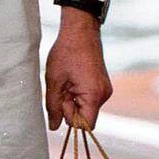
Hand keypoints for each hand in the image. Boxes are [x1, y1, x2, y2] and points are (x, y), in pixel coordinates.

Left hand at [44, 12, 112, 129]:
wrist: (80, 31)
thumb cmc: (66, 53)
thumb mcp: (54, 81)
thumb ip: (53, 106)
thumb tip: (54, 127)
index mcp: (94, 96)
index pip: (85, 125)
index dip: (70, 118)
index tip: (62, 100)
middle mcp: (104, 95)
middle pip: (85, 116)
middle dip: (70, 106)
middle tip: (61, 86)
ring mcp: (105, 90)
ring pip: (86, 107)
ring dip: (72, 99)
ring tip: (66, 80)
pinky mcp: (102, 85)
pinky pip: (89, 98)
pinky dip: (78, 93)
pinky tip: (72, 78)